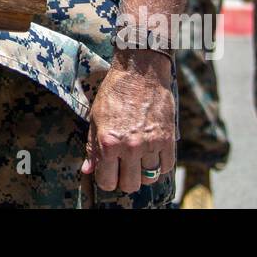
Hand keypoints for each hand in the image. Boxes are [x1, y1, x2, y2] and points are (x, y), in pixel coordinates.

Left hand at [83, 50, 175, 195]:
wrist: (140, 71)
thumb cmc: (114, 92)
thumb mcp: (96, 118)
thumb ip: (92, 147)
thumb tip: (88, 170)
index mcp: (108, 142)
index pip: (107, 182)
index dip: (106, 180)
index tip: (108, 173)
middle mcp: (130, 147)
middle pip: (130, 185)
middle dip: (124, 179)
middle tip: (124, 167)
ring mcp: (150, 144)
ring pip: (149, 178)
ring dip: (143, 172)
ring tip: (139, 158)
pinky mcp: (168, 139)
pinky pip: (166, 167)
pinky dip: (159, 165)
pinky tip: (152, 154)